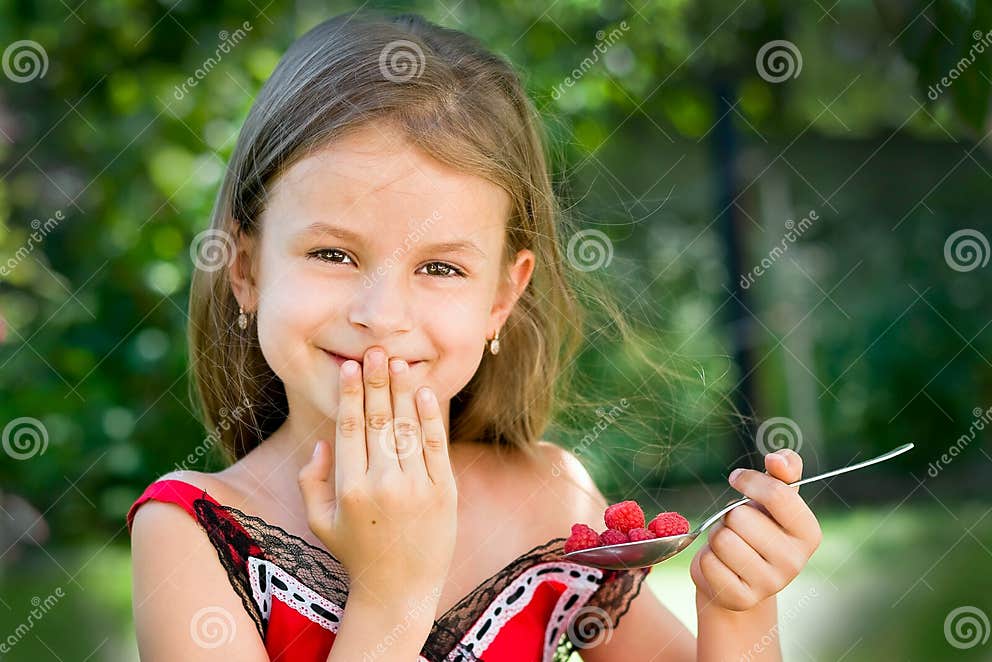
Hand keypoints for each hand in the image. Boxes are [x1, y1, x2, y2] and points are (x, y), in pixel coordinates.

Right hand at [297, 347, 458, 600]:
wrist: (400, 590)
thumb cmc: (356, 553)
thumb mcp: (321, 522)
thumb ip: (311, 482)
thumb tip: (321, 443)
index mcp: (350, 489)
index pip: (349, 429)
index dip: (349, 394)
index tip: (350, 366)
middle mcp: (383, 484)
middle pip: (378, 421)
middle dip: (375, 382)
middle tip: (374, 350)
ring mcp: (416, 488)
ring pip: (408, 428)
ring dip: (403, 391)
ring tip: (398, 362)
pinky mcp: (443, 493)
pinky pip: (436, 447)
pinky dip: (431, 418)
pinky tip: (424, 393)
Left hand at [689, 449, 821, 611]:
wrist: (741, 576)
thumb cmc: (759, 528)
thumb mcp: (774, 497)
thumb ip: (784, 470)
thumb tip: (778, 458)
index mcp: (809, 533)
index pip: (778, 495)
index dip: (750, 480)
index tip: (737, 478)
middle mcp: (795, 561)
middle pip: (740, 518)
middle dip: (729, 516)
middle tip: (737, 527)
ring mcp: (769, 584)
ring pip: (722, 540)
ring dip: (716, 536)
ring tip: (729, 545)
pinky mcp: (742, 599)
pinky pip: (709, 563)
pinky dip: (707, 559)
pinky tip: (722, 565)